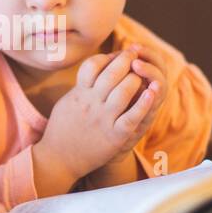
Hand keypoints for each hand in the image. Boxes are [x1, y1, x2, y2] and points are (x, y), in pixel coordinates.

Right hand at [32, 45, 162, 192]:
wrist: (59, 158)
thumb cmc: (62, 128)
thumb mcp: (67, 101)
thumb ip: (82, 86)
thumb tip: (96, 68)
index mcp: (79, 93)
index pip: (94, 65)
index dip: (109, 57)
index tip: (119, 54)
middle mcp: (91, 103)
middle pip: (112, 74)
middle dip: (127, 61)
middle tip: (136, 55)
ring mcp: (103, 119)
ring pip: (124, 91)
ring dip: (136, 79)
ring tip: (142, 76)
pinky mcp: (114, 136)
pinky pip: (132, 117)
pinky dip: (144, 103)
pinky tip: (152, 93)